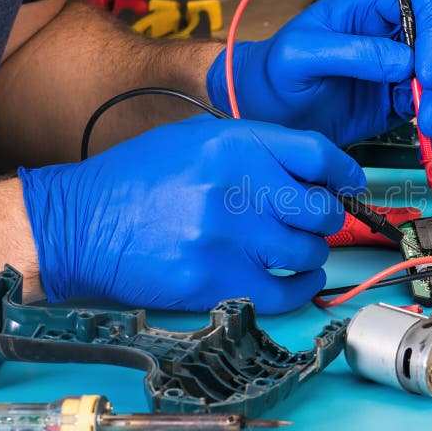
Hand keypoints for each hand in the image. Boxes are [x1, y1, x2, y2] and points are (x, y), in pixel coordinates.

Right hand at [19, 115, 364, 313]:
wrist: (80, 224)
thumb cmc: (139, 179)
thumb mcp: (197, 138)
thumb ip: (255, 147)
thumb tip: (309, 171)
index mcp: (235, 144)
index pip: (318, 153)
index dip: (345, 172)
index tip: (351, 185)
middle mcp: (238, 188)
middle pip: (322, 209)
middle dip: (326, 217)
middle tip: (314, 221)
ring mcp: (230, 239)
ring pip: (309, 252)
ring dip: (311, 252)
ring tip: (296, 249)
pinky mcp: (218, 282)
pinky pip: (287, 292)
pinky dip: (301, 287)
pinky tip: (296, 279)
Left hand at [206, 0, 431, 157]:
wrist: (269, 113)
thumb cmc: (274, 75)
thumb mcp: (299, 56)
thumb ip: (349, 52)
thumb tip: (401, 60)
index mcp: (366, 7)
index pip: (422, 3)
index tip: (428, 73)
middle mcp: (389, 33)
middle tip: (428, 116)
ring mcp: (399, 67)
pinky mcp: (400, 98)